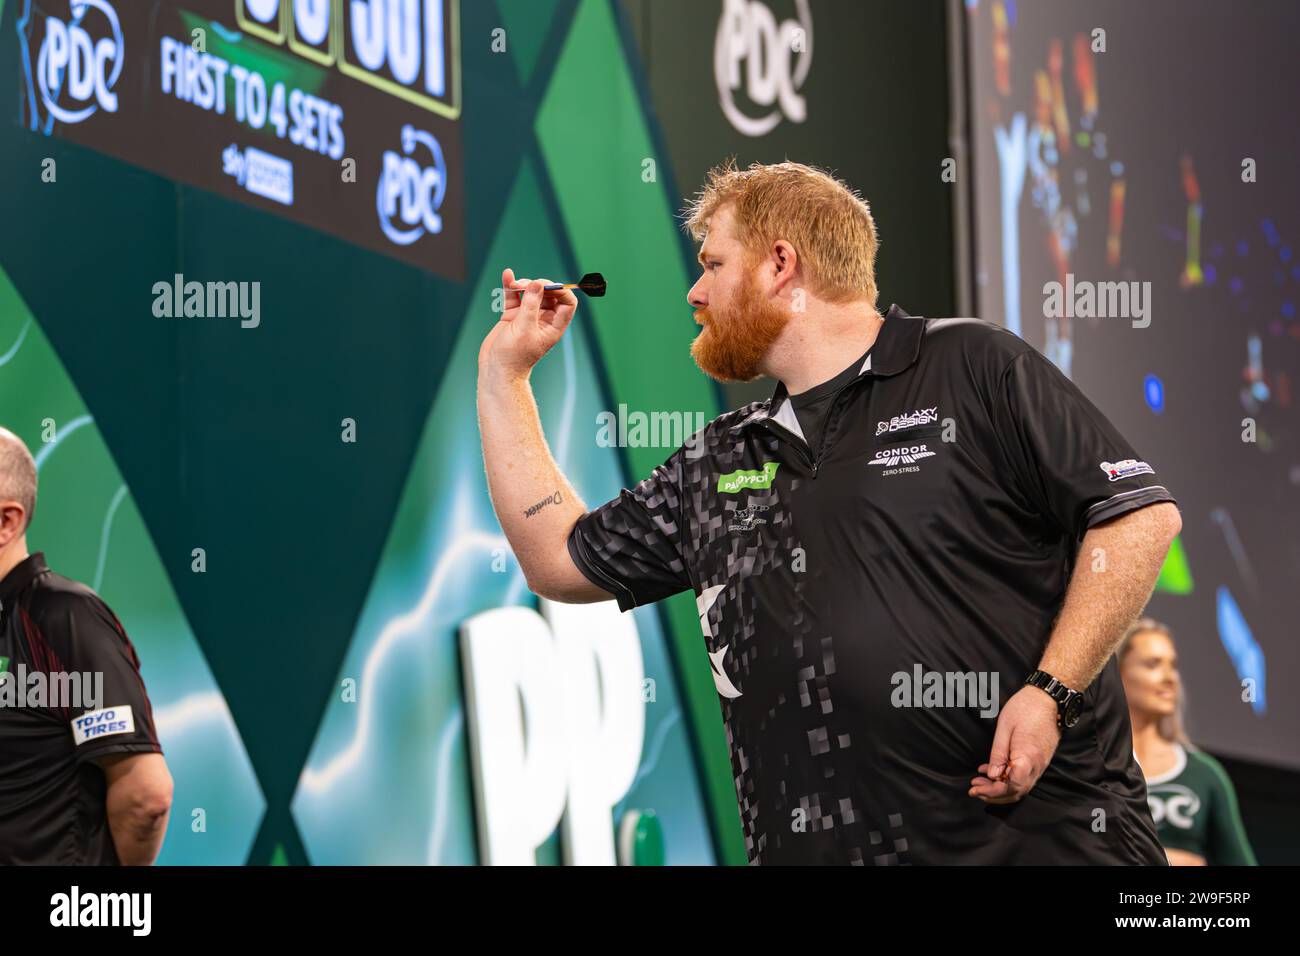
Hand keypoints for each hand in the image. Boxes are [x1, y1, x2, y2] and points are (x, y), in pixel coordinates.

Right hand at [478, 268, 577, 378]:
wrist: (496, 370)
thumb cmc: (514, 357)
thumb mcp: (524, 329)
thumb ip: (531, 305)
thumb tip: (537, 283)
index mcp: (553, 326)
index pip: (567, 303)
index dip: (561, 290)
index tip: (547, 285)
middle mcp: (543, 320)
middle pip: (548, 294)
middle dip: (538, 285)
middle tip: (527, 284)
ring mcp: (527, 317)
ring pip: (530, 293)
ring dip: (523, 284)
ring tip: (513, 284)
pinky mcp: (513, 316)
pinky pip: (514, 297)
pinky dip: (511, 286)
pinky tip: (507, 275)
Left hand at [969, 685, 1060, 803]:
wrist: (1048, 698)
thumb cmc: (1025, 708)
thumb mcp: (1004, 727)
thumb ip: (998, 754)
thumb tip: (992, 775)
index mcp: (1027, 757)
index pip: (1011, 786)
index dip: (993, 792)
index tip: (976, 788)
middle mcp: (1037, 766)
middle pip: (1016, 792)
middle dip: (993, 795)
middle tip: (973, 789)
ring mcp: (1041, 764)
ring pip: (1021, 787)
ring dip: (1000, 789)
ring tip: (979, 782)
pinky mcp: (1040, 760)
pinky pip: (1024, 777)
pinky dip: (1008, 780)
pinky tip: (993, 772)